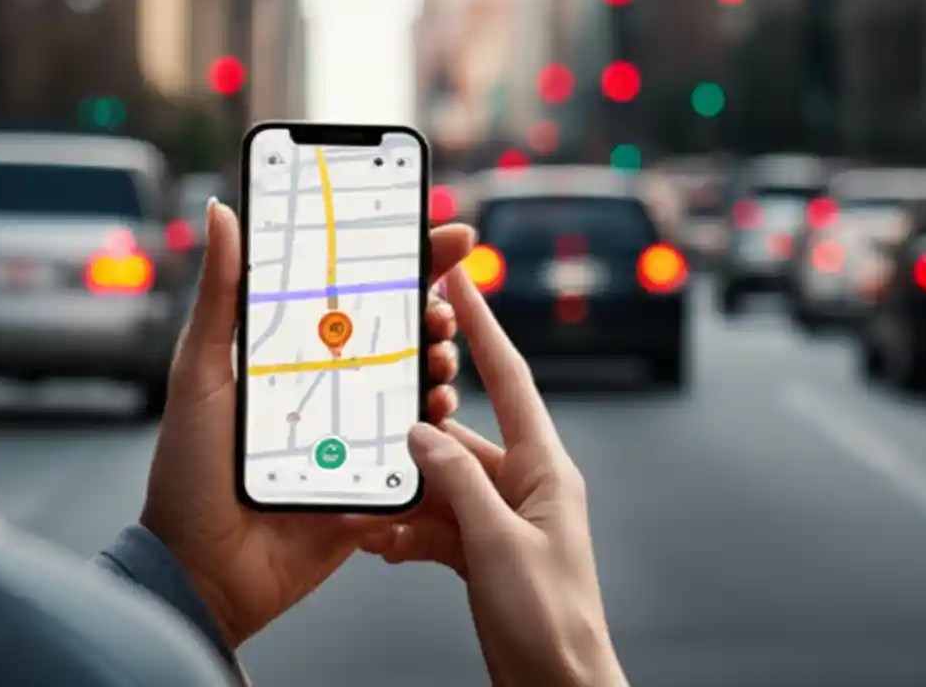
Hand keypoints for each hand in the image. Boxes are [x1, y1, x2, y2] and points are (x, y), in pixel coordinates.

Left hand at [140, 199, 473, 647]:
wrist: (202, 569)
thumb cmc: (188, 472)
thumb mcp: (200, 372)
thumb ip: (221, 294)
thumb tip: (221, 212)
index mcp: (291, 356)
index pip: (353, 296)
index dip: (404, 262)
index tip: (446, 235)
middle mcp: (329, 390)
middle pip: (397, 337)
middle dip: (430, 315)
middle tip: (439, 310)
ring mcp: (354, 437)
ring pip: (414, 388)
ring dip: (436, 366)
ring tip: (437, 360)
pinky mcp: (372, 483)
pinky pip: (418, 451)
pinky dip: (434, 428)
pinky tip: (434, 411)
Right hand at [356, 269, 628, 686]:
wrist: (556, 686)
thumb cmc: (549, 620)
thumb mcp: (496, 543)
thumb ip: (456, 482)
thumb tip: (422, 432)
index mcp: (545, 469)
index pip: (512, 378)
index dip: (484, 325)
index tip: (459, 279)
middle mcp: (525, 485)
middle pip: (459, 439)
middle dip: (412, 443)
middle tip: (372, 429)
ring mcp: (502, 518)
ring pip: (440, 485)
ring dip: (403, 500)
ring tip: (369, 517)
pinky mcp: (483, 550)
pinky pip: (437, 523)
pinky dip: (408, 532)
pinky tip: (383, 546)